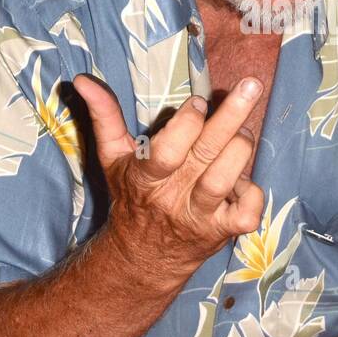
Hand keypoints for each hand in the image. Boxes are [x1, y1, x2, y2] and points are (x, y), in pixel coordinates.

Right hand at [72, 75, 264, 270]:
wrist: (143, 257)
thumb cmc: (131, 195)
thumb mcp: (113, 157)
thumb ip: (104, 116)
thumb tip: (83, 80)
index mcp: (145, 177)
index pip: (167, 151)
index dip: (187, 124)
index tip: (199, 102)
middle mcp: (173, 197)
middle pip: (206, 156)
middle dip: (231, 117)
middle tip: (251, 85)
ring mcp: (199, 217)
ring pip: (225, 180)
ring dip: (240, 149)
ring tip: (244, 131)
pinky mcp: (222, 231)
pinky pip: (247, 214)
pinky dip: (254, 193)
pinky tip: (245, 178)